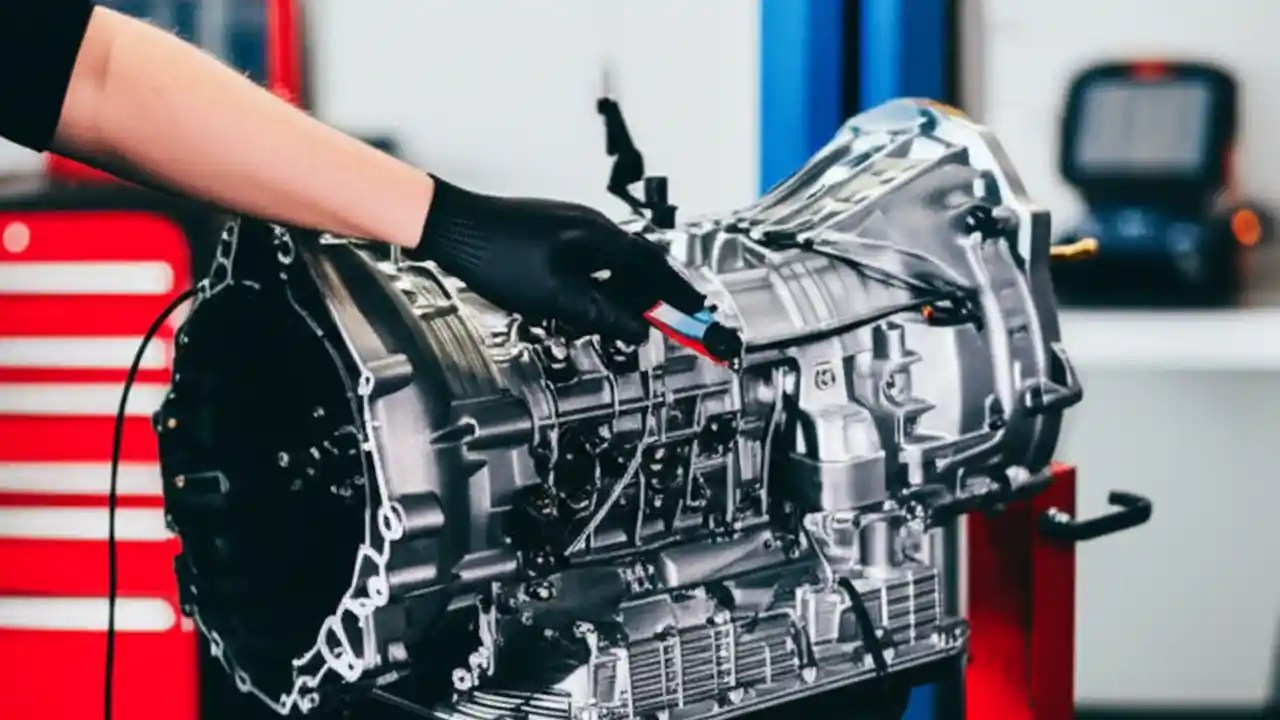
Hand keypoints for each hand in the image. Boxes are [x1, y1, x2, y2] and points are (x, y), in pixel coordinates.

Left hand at [410, 176, 704, 343]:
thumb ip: (600, 315)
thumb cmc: (495, 254)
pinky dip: (600, 286)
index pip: (654, 269)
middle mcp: (590, 226)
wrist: (451, 226)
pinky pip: (591, 262)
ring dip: (623, 294)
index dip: (678, 296)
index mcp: (598, 237)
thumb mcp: (554, 298)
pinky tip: (586, 305)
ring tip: (624, 321)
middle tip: (667, 323)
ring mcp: (571, 227)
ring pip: (612, 265)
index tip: (698, 315)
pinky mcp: (553, 235)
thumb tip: (634, 331)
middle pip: (637, 265)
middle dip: (653, 297)